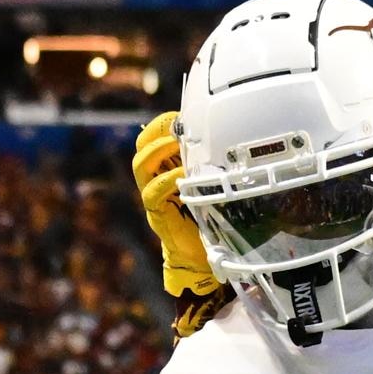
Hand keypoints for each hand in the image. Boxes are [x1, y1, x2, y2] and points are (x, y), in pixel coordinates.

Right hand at [134, 111, 227, 330]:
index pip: (152, 138)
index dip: (163, 124)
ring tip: (176, 144)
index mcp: (166, 169)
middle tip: (176, 126)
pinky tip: (182, 175)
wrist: (203, 258)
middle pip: (142, 147)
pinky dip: (167, 180)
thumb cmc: (210, 219)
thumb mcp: (213, 186)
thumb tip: (231, 139)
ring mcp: (153, 197)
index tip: (181, 116)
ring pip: (141, 165)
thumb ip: (212, 166)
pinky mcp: (157, 215)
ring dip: (158, 151)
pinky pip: (153, 192)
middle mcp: (155, 180)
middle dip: (157, 132)